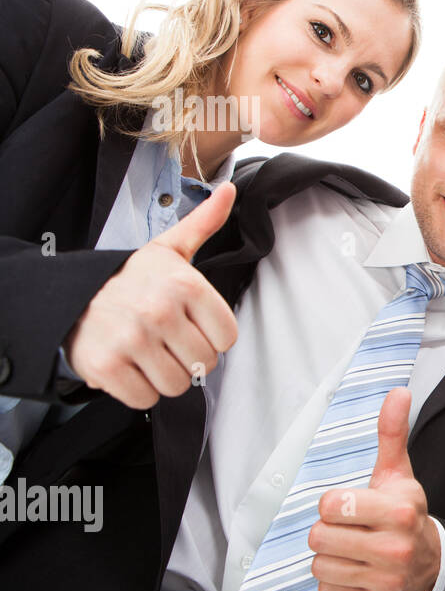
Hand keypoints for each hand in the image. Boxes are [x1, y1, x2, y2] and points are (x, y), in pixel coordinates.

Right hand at [65, 181, 238, 408]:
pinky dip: (137, 390)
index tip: (190, 325)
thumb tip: (229, 191)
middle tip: (165, 340)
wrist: (70, 297)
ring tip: (147, 352)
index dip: (210, 338)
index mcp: (185, 284)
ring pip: (177, 385)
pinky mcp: (107, 366)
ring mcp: (132, 339)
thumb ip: (204, 224)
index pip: (228, 338)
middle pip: (204, 364)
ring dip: (163, 376)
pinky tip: (129, 366)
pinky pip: (144, 399)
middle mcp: (160, 311)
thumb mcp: (168, 249)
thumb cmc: (128, 279)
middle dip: (187, 358)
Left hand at [310, 387, 440, 590]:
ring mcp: (386, 581)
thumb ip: (392, 433)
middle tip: (350, 530)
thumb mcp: (398, 473)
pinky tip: (355, 571)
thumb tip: (398, 391)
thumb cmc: (404, 513)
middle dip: (329, 531)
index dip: (334, 504)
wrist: (429, 564)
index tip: (351, 506)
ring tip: (353, 550)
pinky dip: (335, 582)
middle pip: (319, 537)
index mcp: (399, 511)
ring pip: (320, 565)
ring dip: (330, 557)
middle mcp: (395, 549)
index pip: (330, 506)